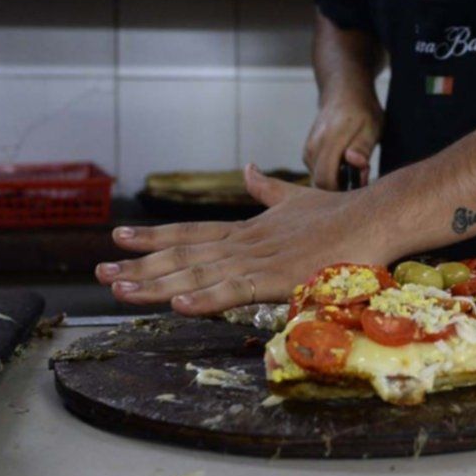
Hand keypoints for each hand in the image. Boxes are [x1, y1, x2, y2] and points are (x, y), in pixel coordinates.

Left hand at [95, 163, 396, 315]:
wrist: (374, 217)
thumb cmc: (342, 214)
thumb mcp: (297, 199)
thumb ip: (268, 190)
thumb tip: (249, 169)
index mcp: (247, 230)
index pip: (190, 233)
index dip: (153, 237)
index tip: (119, 239)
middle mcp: (244, 243)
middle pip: (182, 256)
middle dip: (140, 267)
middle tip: (100, 274)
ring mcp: (258, 260)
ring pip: (197, 274)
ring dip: (157, 284)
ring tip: (120, 291)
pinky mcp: (277, 279)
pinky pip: (235, 291)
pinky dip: (206, 298)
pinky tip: (179, 305)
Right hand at [302, 86, 381, 189]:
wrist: (344, 93)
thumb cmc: (362, 111)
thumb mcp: (371, 127)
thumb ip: (362, 147)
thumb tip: (355, 162)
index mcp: (330, 139)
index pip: (325, 180)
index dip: (342, 192)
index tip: (360, 186)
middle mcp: (313, 146)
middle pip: (320, 184)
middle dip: (341, 188)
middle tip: (361, 176)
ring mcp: (308, 150)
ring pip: (318, 180)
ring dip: (337, 181)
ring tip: (354, 167)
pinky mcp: (307, 153)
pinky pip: (317, 173)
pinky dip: (331, 175)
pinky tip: (345, 165)